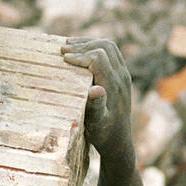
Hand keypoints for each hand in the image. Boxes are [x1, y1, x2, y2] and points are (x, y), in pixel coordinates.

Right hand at [62, 37, 133, 159]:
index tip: (64, 59)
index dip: (80, 55)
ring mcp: (123, 75)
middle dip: (83, 45)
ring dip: (88, 44)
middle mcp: (121, 76)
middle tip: (62, 49)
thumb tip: (95, 90)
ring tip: (68, 45)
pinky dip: (94, 48)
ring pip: (109, 47)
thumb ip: (96, 107)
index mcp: (114, 85)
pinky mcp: (121, 77)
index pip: (98, 58)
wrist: (118, 141)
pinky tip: (80, 52)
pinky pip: (110, 54)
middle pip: (105, 47)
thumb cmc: (103, 134)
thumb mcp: (97, 124)